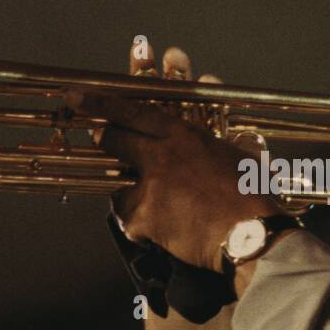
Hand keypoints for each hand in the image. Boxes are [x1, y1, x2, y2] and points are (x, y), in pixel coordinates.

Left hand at [74, 39, 280, 272]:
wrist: (253, 234)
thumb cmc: (253, 195)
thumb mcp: (242, 157)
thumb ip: (228, 142)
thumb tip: (242, 135)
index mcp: (184, 135)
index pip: (133, 110)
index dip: (100, 101)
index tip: (76, 95)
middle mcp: (161, 155)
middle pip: (115, 140)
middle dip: (104, 140)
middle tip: (100, 139)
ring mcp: (149, 185)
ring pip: (120, 185)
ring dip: (132, 194)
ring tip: (161, 207)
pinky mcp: (144, 216)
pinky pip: (130, 220)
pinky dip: (142, 226)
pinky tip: (164, 231)